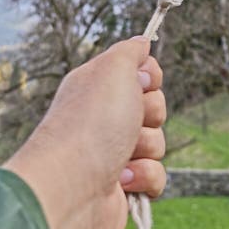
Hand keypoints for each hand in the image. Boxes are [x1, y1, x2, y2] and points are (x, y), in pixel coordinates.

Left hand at [4, 36, 166, 228]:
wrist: (71, 187)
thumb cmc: (91, 123)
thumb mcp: (113, 69)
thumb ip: (131, 51)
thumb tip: (143, 42)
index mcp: (98, 87)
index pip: (141, 73)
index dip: (149, 77)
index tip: (143, 82)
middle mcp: (104, 118)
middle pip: (154, 107)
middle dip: (151, 114)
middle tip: (130, 120)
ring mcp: (113, 153)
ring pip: (158, 142)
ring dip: (146, 148)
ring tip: (120, 155)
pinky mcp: (123, 186)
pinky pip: (155, 176)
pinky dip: (144, 177)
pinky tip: (121, 180)